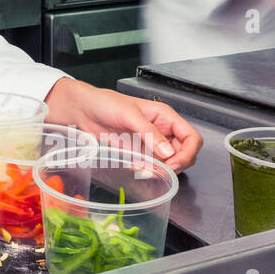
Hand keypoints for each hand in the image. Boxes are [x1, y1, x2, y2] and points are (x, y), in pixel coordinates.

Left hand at [44, 77, 201, 171]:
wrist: (83, 110)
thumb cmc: (105, 103)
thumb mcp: (129, 115)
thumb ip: (149, 133)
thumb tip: (168, 151)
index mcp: (165, 117)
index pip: (191, 137)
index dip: (188, 153)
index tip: (175, 163)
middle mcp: (161, 131)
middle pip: (184, 153)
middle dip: (177, 164)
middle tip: (161, 169)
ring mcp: (150, 143)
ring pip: (169, 163)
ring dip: (161, 170)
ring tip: (145, 168)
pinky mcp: (139, 152)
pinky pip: (152, 166)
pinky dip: (148, 170)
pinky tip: (137, 167)